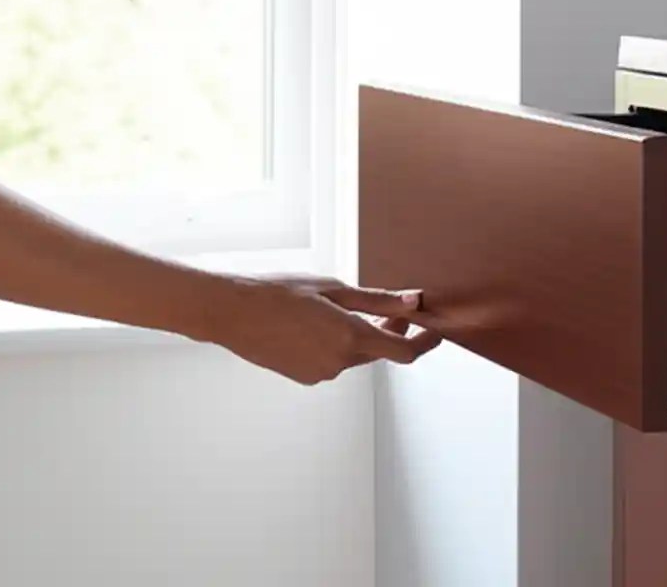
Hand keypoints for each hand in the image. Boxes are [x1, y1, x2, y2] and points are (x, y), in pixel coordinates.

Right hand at [200, 274, 442, 384]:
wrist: (232, 312)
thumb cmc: (279, 292)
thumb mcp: (333, 289)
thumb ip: (377, 300)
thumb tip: (413, 302)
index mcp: (349, 337)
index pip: (404, 351)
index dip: (424, 342)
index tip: (434, 330)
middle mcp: (339, 362)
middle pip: (379, 352)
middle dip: (389, 332)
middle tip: (390, 308)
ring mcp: (321, 374)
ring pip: (354, 356)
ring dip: (357, 337)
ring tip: (331, 309)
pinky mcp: (305, 377)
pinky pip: (332, 362)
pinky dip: (333, 346)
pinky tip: (311, 325)